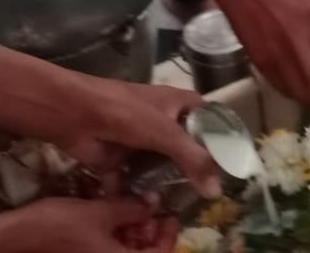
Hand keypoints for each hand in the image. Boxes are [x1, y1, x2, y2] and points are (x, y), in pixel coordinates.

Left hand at [0, 47, 221, 195]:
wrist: (76, 116)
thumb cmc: (126, 112)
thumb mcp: (166, 132)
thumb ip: (194, 159)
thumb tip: (215, 190)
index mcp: (176, 102)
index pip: (207, 115)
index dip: (220, 133)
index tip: (232, 159)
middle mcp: (160, 119)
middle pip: (184, 145)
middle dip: (193, 167)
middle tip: (210, 192)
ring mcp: (139, 140)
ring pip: (160, 165)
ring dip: (166, 183)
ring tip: (184, 206)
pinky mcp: (120, 158)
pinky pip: (135, 178)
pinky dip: (139, 191)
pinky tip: (150, 206)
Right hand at [0, 197, 175, 252]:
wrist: (18, 236)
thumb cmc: (61, 226)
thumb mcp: (100, 211)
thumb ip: (132, 207)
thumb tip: (155, 201)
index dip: (168, 236)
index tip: (170, 214)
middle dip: (151, 231)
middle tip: (152, 205)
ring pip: (126, 251)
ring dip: (134, 230)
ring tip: (134, 204)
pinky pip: (110, 249)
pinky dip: (117, 233)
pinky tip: (114, 210)